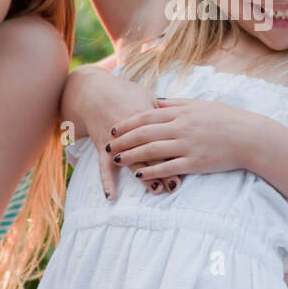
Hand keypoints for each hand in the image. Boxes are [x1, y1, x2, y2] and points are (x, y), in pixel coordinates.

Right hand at [64, 67, 180, 198]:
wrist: (95, 92)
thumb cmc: (126, 93)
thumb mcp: (148, 98)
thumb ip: (165, 112)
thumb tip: (186, 120)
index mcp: (147, 118)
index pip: (166, 137)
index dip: (179, 151)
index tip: (192, 162)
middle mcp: (133, 132)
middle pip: (153, 153)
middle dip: (166, 169)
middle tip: (178, 183)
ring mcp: (116, 142)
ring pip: (133, 162)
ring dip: (145, 177)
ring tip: (157, 190)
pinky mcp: (103, 147)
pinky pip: (103, 167)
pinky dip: (106, 182)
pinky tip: (111, 197)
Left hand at [106, 98, 263, 182]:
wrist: (250, 137)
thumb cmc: (226, 119)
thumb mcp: (200, 105)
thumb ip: (175, 105)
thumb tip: (154, 102)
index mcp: (181, 112)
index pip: (147, 116)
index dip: (127, 123)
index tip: (114, 128)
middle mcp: (181, 127)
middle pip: (144, 133)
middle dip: (123, 140)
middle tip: (108, 145)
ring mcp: (187, 145)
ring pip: (152, 150)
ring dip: (132, 155)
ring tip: (118, 160)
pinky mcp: (195, 163)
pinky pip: (168, 167)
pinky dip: (152, 171)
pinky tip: (140, 174)